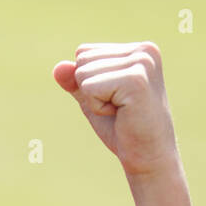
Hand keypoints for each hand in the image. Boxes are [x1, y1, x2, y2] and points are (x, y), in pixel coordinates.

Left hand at [52, 42, 179, 177]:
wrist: (147, 157)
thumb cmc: (123, 128)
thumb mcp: (93, 99)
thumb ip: (75, 80)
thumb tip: (58, 67)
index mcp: (139, 48)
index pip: (84, 51)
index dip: (90, 81)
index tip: (116, 98)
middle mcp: (144, 50)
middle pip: (82, 59)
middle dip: (91, 90)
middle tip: (119, 108)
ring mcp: (142, 63)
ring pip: (83, 73)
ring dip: (95, 100)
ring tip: (121, 111)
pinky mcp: (136, 80)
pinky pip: (89, 89)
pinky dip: (97, 108)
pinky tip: (121, 114)